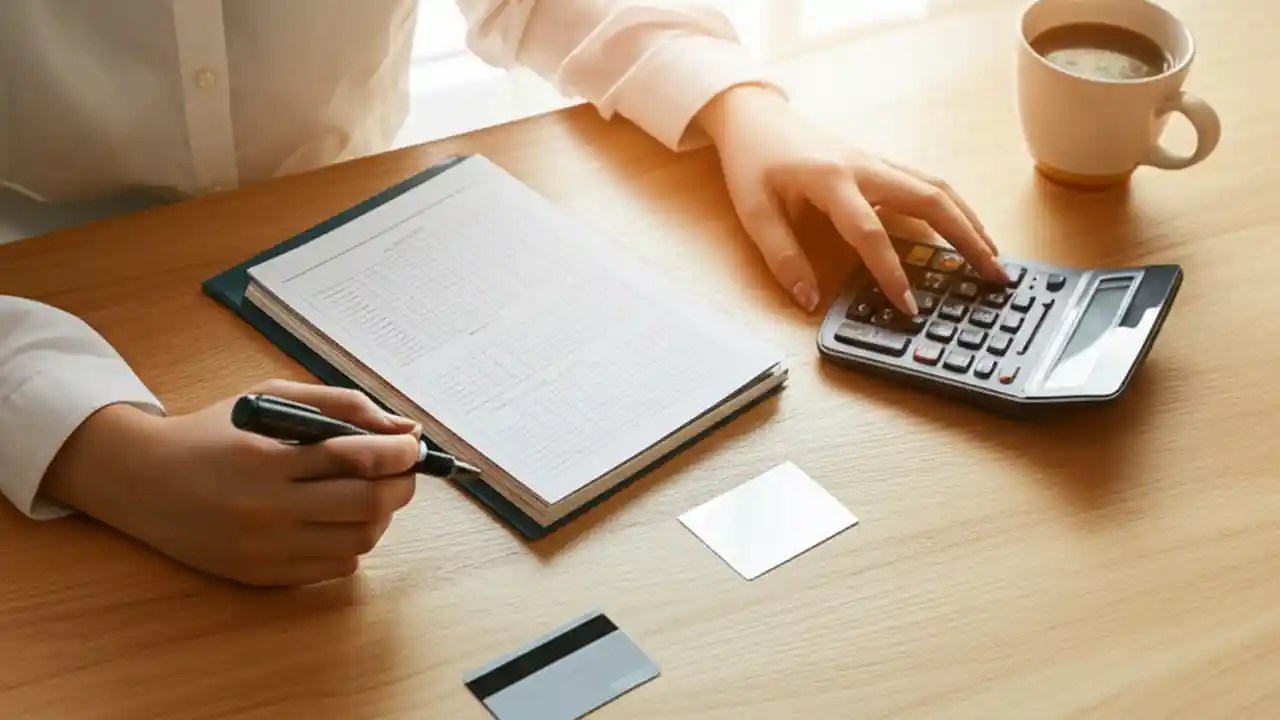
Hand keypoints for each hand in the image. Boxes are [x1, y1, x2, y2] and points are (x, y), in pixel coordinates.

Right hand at [42, 380, 421, 586]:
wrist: (143, 480)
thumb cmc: (215, 432)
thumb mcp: (271, 398)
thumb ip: (341, 406)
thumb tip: (404, 430)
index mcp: (269, 459)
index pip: (358, 459)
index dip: (399, 453)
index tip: (411, 446)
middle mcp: (267, 509)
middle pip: (368, 506)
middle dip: (402, 485)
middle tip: (402, 471)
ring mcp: (265, 548)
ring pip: (359, 541)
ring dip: (380, 516)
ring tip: (369, 493)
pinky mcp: (262, 575)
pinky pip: (336, 567)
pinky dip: (352, 543)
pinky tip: (338, 520)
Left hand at [696, 85, 1008, 313]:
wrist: (756, 116)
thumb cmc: (753, 162)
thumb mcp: (754, 212)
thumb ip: (782, 258)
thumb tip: (808, 301)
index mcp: (832, 180)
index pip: (871, 234)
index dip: (892, 273)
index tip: (910, 307)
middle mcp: (865, 166)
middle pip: (930, 200)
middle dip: (966, 239)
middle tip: (995, 275)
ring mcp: (877, 160)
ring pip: (938, 187)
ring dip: (970, 221)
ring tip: (994, 256)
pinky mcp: (881, 162)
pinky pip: (927, 182)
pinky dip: (954, 207)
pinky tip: (967, 230)